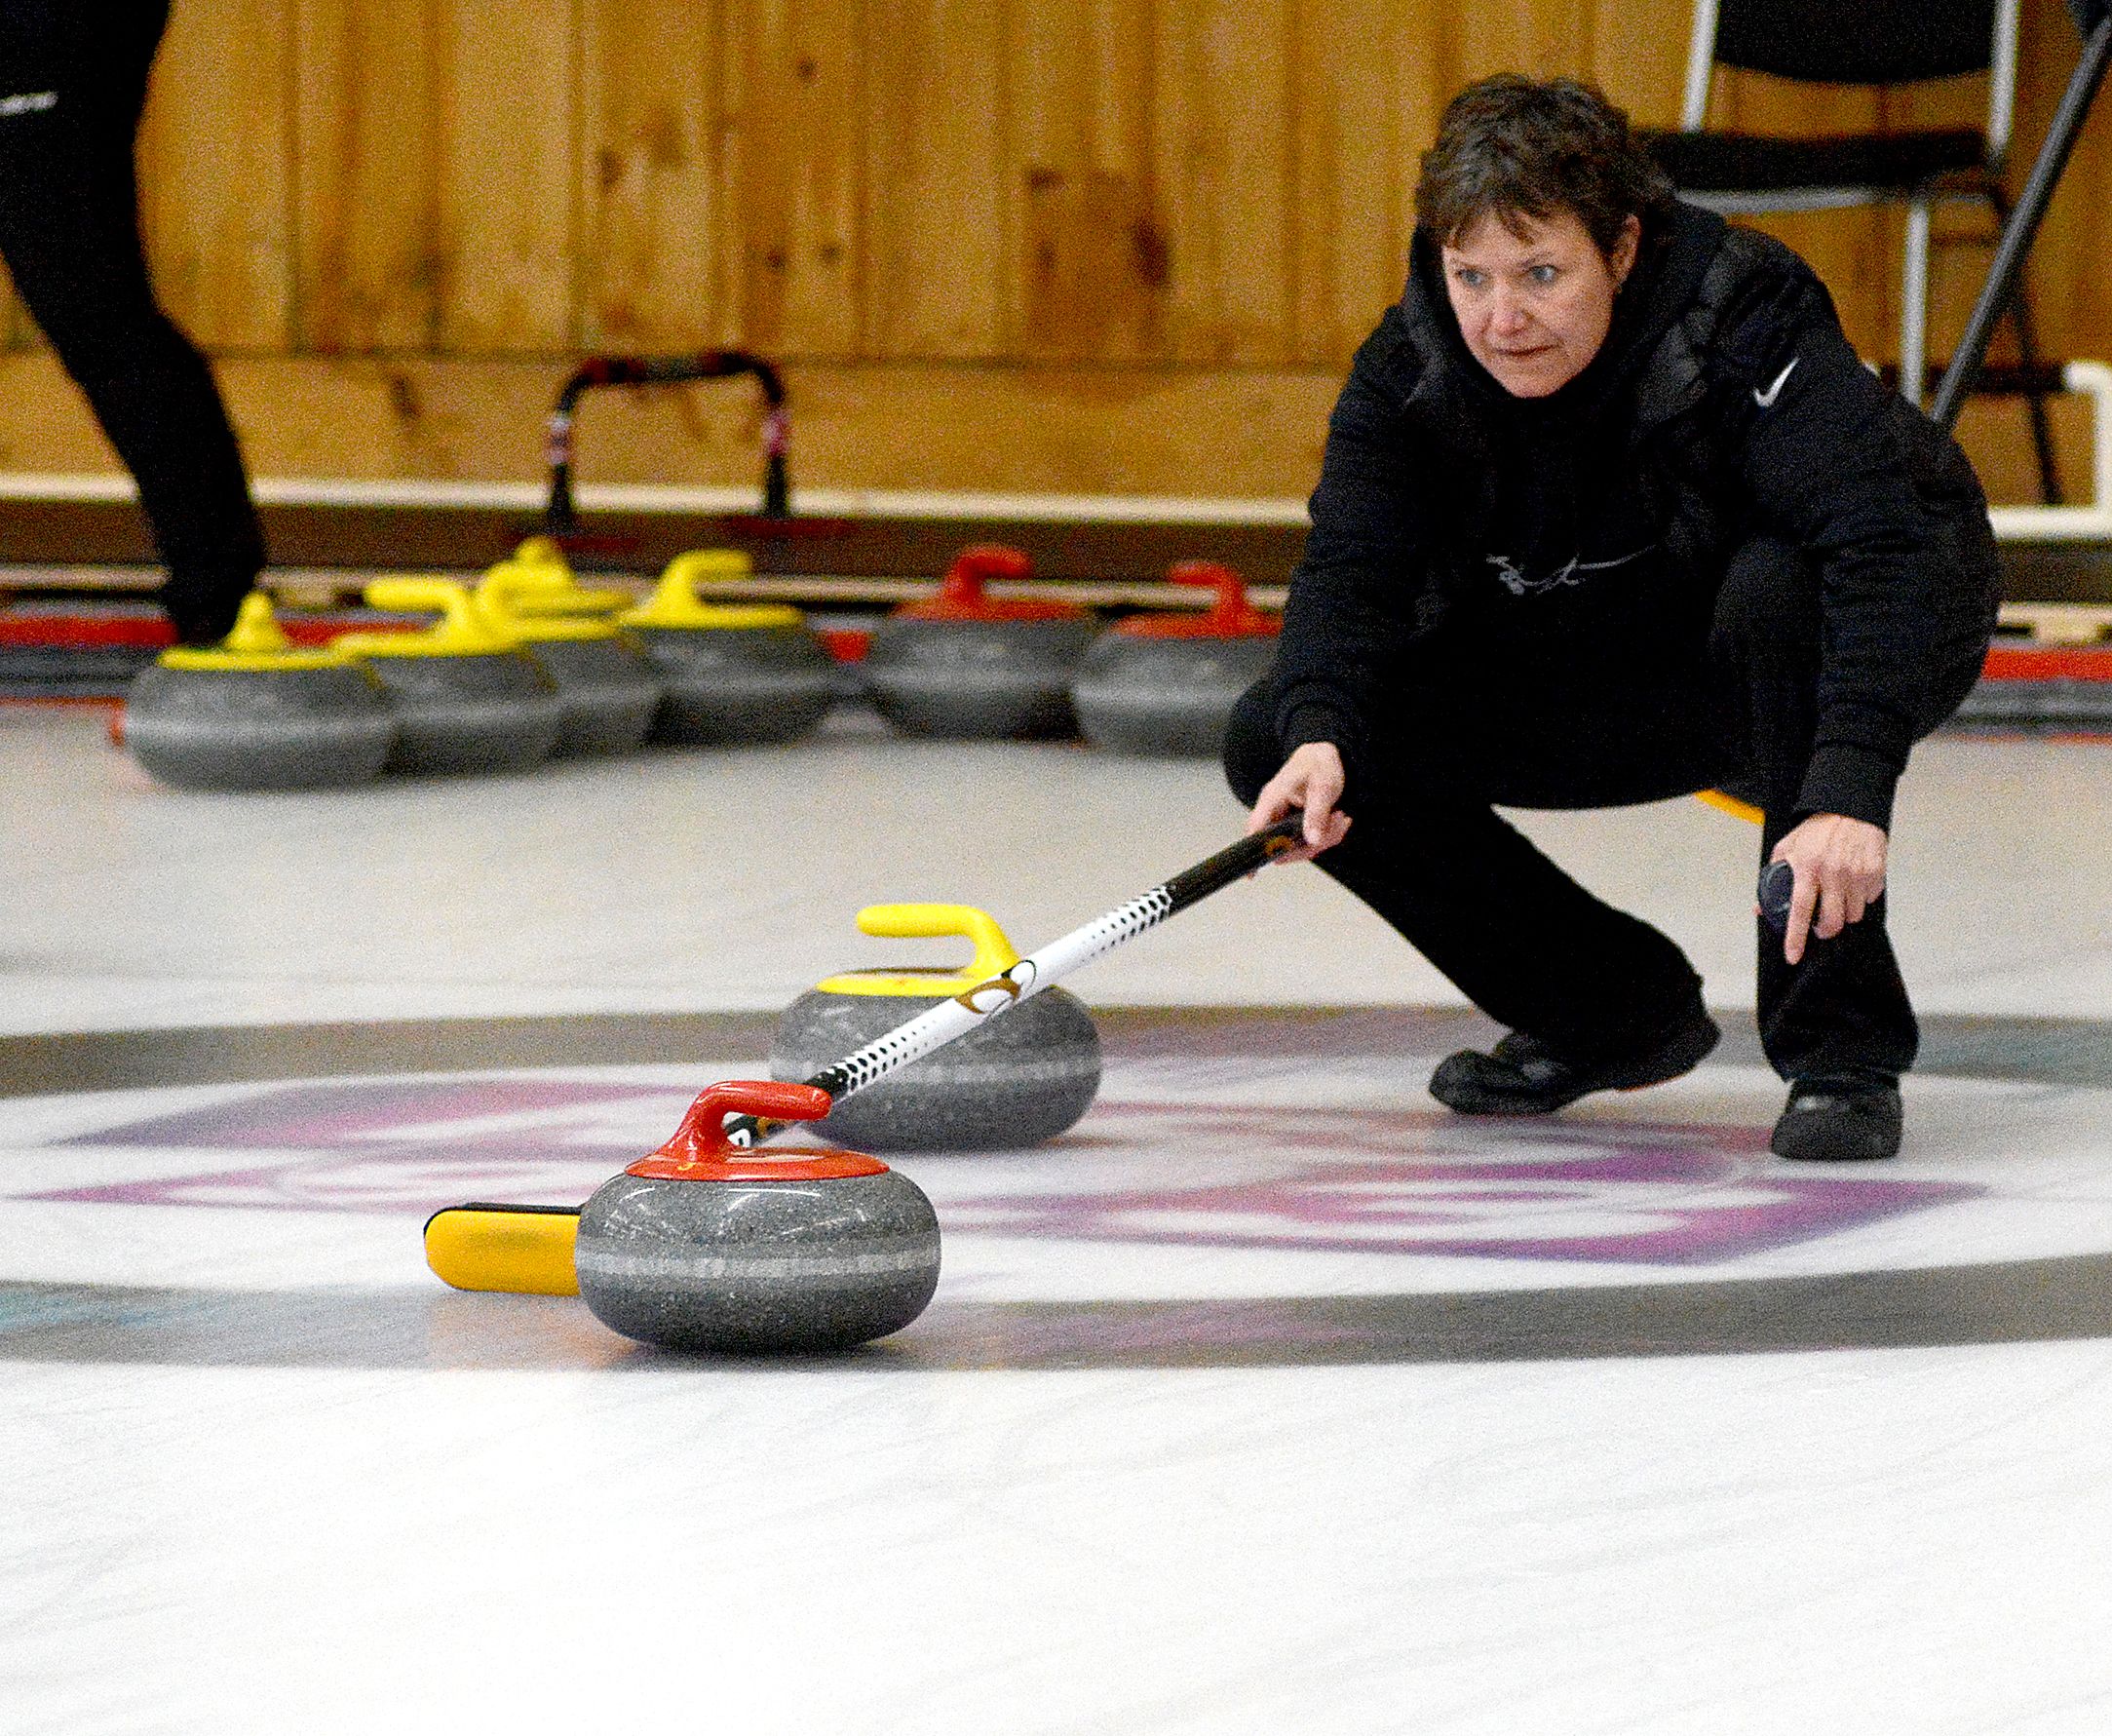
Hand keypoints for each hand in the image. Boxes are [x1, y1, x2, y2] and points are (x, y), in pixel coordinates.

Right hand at [1247, 742, 1350, 862]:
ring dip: (1325, 838)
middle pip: (1283, 846)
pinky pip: (1311, 843)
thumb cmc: (1319, 763)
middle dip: (1312, 843)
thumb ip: (1317, 813)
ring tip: (1339, 817)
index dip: (1253, 852)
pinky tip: (1337, 820)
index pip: (1256, 829)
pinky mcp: (1298, 827)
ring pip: (1300, 848)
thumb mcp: (1322, 786)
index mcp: (1272, 798)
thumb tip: (1312, 839)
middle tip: (1335, 823)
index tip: (1251, 874)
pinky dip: (1328, 836)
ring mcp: (1287, 822)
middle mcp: (1276, 812)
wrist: (1329, 756)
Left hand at [1771, 813, 1887, 965]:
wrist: (1850, 808)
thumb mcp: (1787, 847)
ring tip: (1837, 899)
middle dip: (1826, 931)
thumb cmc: (1817, 829)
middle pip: (1832, 922)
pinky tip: (1852, 885)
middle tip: (1821, 926)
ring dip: (1844, 914)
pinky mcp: (1875, 873)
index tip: (1793, 955)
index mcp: (1807, 868)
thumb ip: (1772, 877)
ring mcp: (1856, 874)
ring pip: (1853, 916)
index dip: (1795, 937)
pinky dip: (1860, 899)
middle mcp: (1833, 873)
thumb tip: (1760, 907)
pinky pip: (1868, 900)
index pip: (1799, 911)